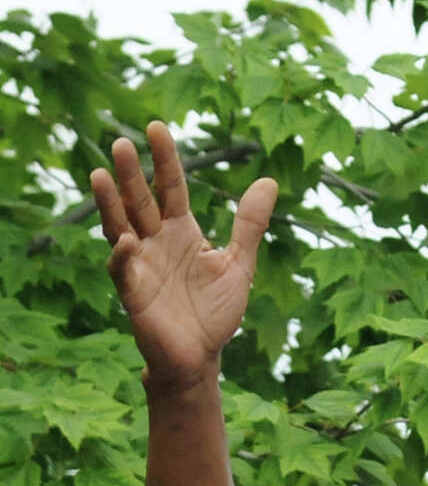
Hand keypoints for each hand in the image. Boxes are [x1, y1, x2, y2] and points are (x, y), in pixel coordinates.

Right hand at [90, 121, 276, 385]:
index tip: (158, 127)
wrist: (201, 358)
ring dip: (110, 204)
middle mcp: (156, 242)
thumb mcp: (239, 264)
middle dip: (132, 174)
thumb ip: (250, 224)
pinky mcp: (134, 294)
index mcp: (181, 231)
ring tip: (99, 175)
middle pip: (141, 200)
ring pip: (120, 227)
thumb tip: (269, 181)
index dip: (166, 159)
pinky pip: (123, 271)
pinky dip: (122, 256)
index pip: (170, 187)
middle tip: (123, 143)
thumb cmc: (215, 313)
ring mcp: (141, 265)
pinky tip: (125, 241)